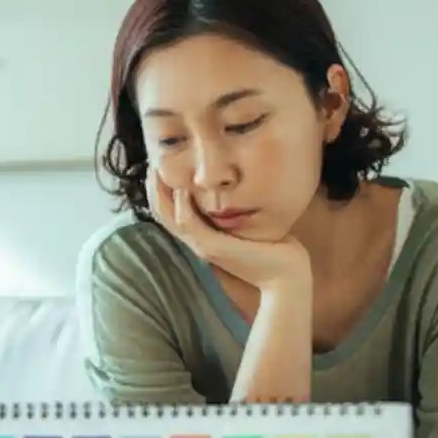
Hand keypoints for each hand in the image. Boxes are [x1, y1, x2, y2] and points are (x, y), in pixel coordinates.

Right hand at [146, 166, 308, 290]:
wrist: (286, 275)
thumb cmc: (273, 248)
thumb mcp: (250, 224)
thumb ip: (237, 209)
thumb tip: (238, 187)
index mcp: (203, 236)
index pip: (171, 212)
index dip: (161, 189)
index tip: (161, 163)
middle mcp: (197, 241)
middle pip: (162, 213)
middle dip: (154, 187)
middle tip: (151, 161)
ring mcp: (203, 245)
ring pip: (169, 218)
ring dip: (160, 193)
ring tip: (157, 169)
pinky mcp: (213, 247)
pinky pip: (189, 224)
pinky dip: (181, 206)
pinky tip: (182, 188)